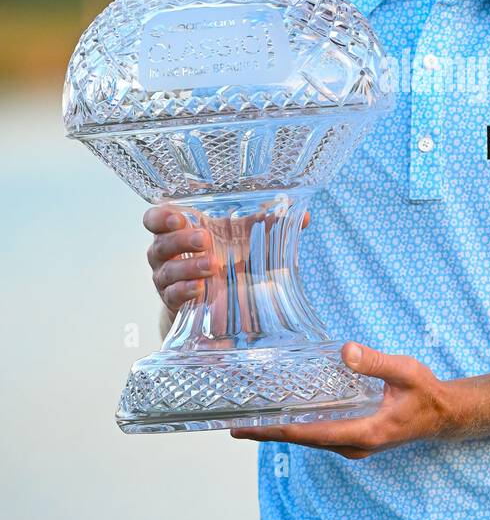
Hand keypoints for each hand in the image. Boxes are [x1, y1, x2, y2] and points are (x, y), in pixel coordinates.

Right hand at [144, 204, 310, 316]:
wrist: (222, 303)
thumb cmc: (230, 259)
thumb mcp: (247, 240)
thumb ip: (270, 224)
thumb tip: (303, 216)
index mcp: (179, 231)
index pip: (156, 219)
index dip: (161, 216)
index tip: (180, 216)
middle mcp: (166, 254)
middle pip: (160, 244)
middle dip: (180, 240)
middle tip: (205, 240)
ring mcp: (167, 279)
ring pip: (166, 271)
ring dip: (187, 267)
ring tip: (212, 267)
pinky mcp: (174, 303)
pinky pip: (172, 296)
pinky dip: (185, 291)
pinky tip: (200, 289)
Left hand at [230, 342, 457, 457]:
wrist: (444, 415)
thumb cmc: (426, 394)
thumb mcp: (406, 372)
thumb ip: (376, 362)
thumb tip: (345, 352)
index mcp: (364, 432)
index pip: (311, 433)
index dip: (277, 429)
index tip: (248, 427)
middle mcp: (354, 444)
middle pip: (302, 440)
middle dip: (269, 434)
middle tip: (235, 427)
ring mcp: (353, 444)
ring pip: (309, 440)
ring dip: (281, 432)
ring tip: (251, 423)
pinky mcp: (353, 438)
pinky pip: (319, 436)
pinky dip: (297, 428)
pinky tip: (284, 418)